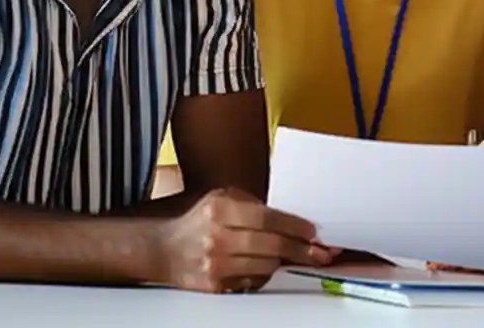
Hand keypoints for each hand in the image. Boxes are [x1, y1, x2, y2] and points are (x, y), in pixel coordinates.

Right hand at [156, 187, 328, 292]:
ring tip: (292, 254)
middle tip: (319, 251)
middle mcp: (217, 237)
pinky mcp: (216, 285)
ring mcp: (216, 264)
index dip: (295, 226)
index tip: (312, 231)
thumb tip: (293, 219)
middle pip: (272, 246)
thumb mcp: (222, 198)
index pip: (268, 218)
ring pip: (267, 266)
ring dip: (283, 261)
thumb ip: (254, 205)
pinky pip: (254, 281)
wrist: (164, 249)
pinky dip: (265, 273)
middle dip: (300, 249)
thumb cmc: (198, 220)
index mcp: (220, 209)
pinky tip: (267, 265)